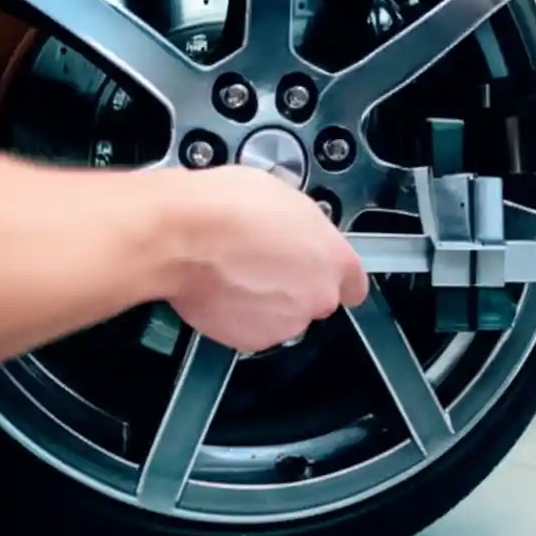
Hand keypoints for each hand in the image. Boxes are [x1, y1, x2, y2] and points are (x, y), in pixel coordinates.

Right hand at [161, 165, 369, 353]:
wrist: (181, 236)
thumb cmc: (227, 207)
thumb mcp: (284, 196)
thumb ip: (304, 227)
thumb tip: (297, 230)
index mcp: (333, 259)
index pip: (355, 283)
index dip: (336, 276)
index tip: (323, 271)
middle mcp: (317, 297)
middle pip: (316, 298)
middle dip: (295, 284)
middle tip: (263, 260)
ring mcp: (285, 322)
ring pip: (285, 315)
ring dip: (268, 300)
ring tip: (238, 272)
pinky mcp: (251, 339)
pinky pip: (253, 329)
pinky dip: (241, 315)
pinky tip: (224, 288)